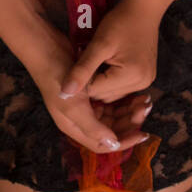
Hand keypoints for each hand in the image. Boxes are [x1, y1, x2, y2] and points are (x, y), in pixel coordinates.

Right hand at [30, 28, 152, 155]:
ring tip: (144, 100)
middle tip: (145, 108)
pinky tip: (133, 93)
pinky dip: (122, 98)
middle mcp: (81, 118)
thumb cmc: (57, 78)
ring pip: (112, 113)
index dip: (123, 142)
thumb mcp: (73, 105)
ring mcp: (85, 103)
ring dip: (128, 110)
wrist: (46, 47)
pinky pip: (110, 100)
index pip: (103, 145)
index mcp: (75, 127)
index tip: (142, 133)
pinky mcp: (90, 89)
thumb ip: (93, 127)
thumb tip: (114, 145)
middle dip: (129, 122)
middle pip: (110, 129)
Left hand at [60, 0, 161, 105]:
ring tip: (98, 59)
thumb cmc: (120, 22)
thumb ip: (82, 70)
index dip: (83, 76)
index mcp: (131, 76)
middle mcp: (141, 84)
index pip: (95, 91)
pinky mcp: (145, 77)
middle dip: (92, 80)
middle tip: (88, 57)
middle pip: (104, 95)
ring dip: (101, 80)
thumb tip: (64, 94)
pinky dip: (111, 78)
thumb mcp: (99, 44)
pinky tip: (108, 62)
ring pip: (112, 93)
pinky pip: (122, 87)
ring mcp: (145, 82)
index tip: (81, 57)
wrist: (144, 8)